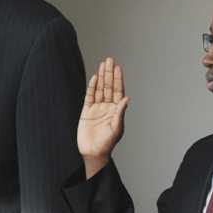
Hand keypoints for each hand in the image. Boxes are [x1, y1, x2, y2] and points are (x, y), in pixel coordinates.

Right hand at [76, 57, 127, 174]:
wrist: (93, 152)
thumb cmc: (107, 143)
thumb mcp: (116, 128)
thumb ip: (120, 113)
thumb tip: (126, 98)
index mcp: (116, 110)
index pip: (117, 91)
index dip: (118, 79)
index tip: (118, 67)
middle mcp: (107, 107)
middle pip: (108, 86)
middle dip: (109, 73)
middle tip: (110, 59)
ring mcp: (97, 108)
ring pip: (100, 89)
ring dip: (101, 76)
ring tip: (103, 64)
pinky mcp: (87, 111)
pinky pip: (89, 96)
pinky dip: (92, 86)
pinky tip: (94, 77)